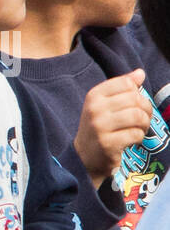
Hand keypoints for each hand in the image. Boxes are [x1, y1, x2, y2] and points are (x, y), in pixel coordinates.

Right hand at [74, 70, 151, 187]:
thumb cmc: (100, 127)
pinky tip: (131, 140)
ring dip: (144, 124)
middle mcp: (94, 109)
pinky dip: (139, 137)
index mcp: (94, 96)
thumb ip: (122, 87)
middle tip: (142, 119)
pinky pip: (135, 134)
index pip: (127, 83)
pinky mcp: (107, 143)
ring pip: (138, 116)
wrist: (84, 156)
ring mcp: (99, 127)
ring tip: (139, 128)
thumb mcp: (106, 104)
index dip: (137, 93)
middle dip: (145, 109)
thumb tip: (140, 73)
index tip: (134, 103)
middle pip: (135, 99)